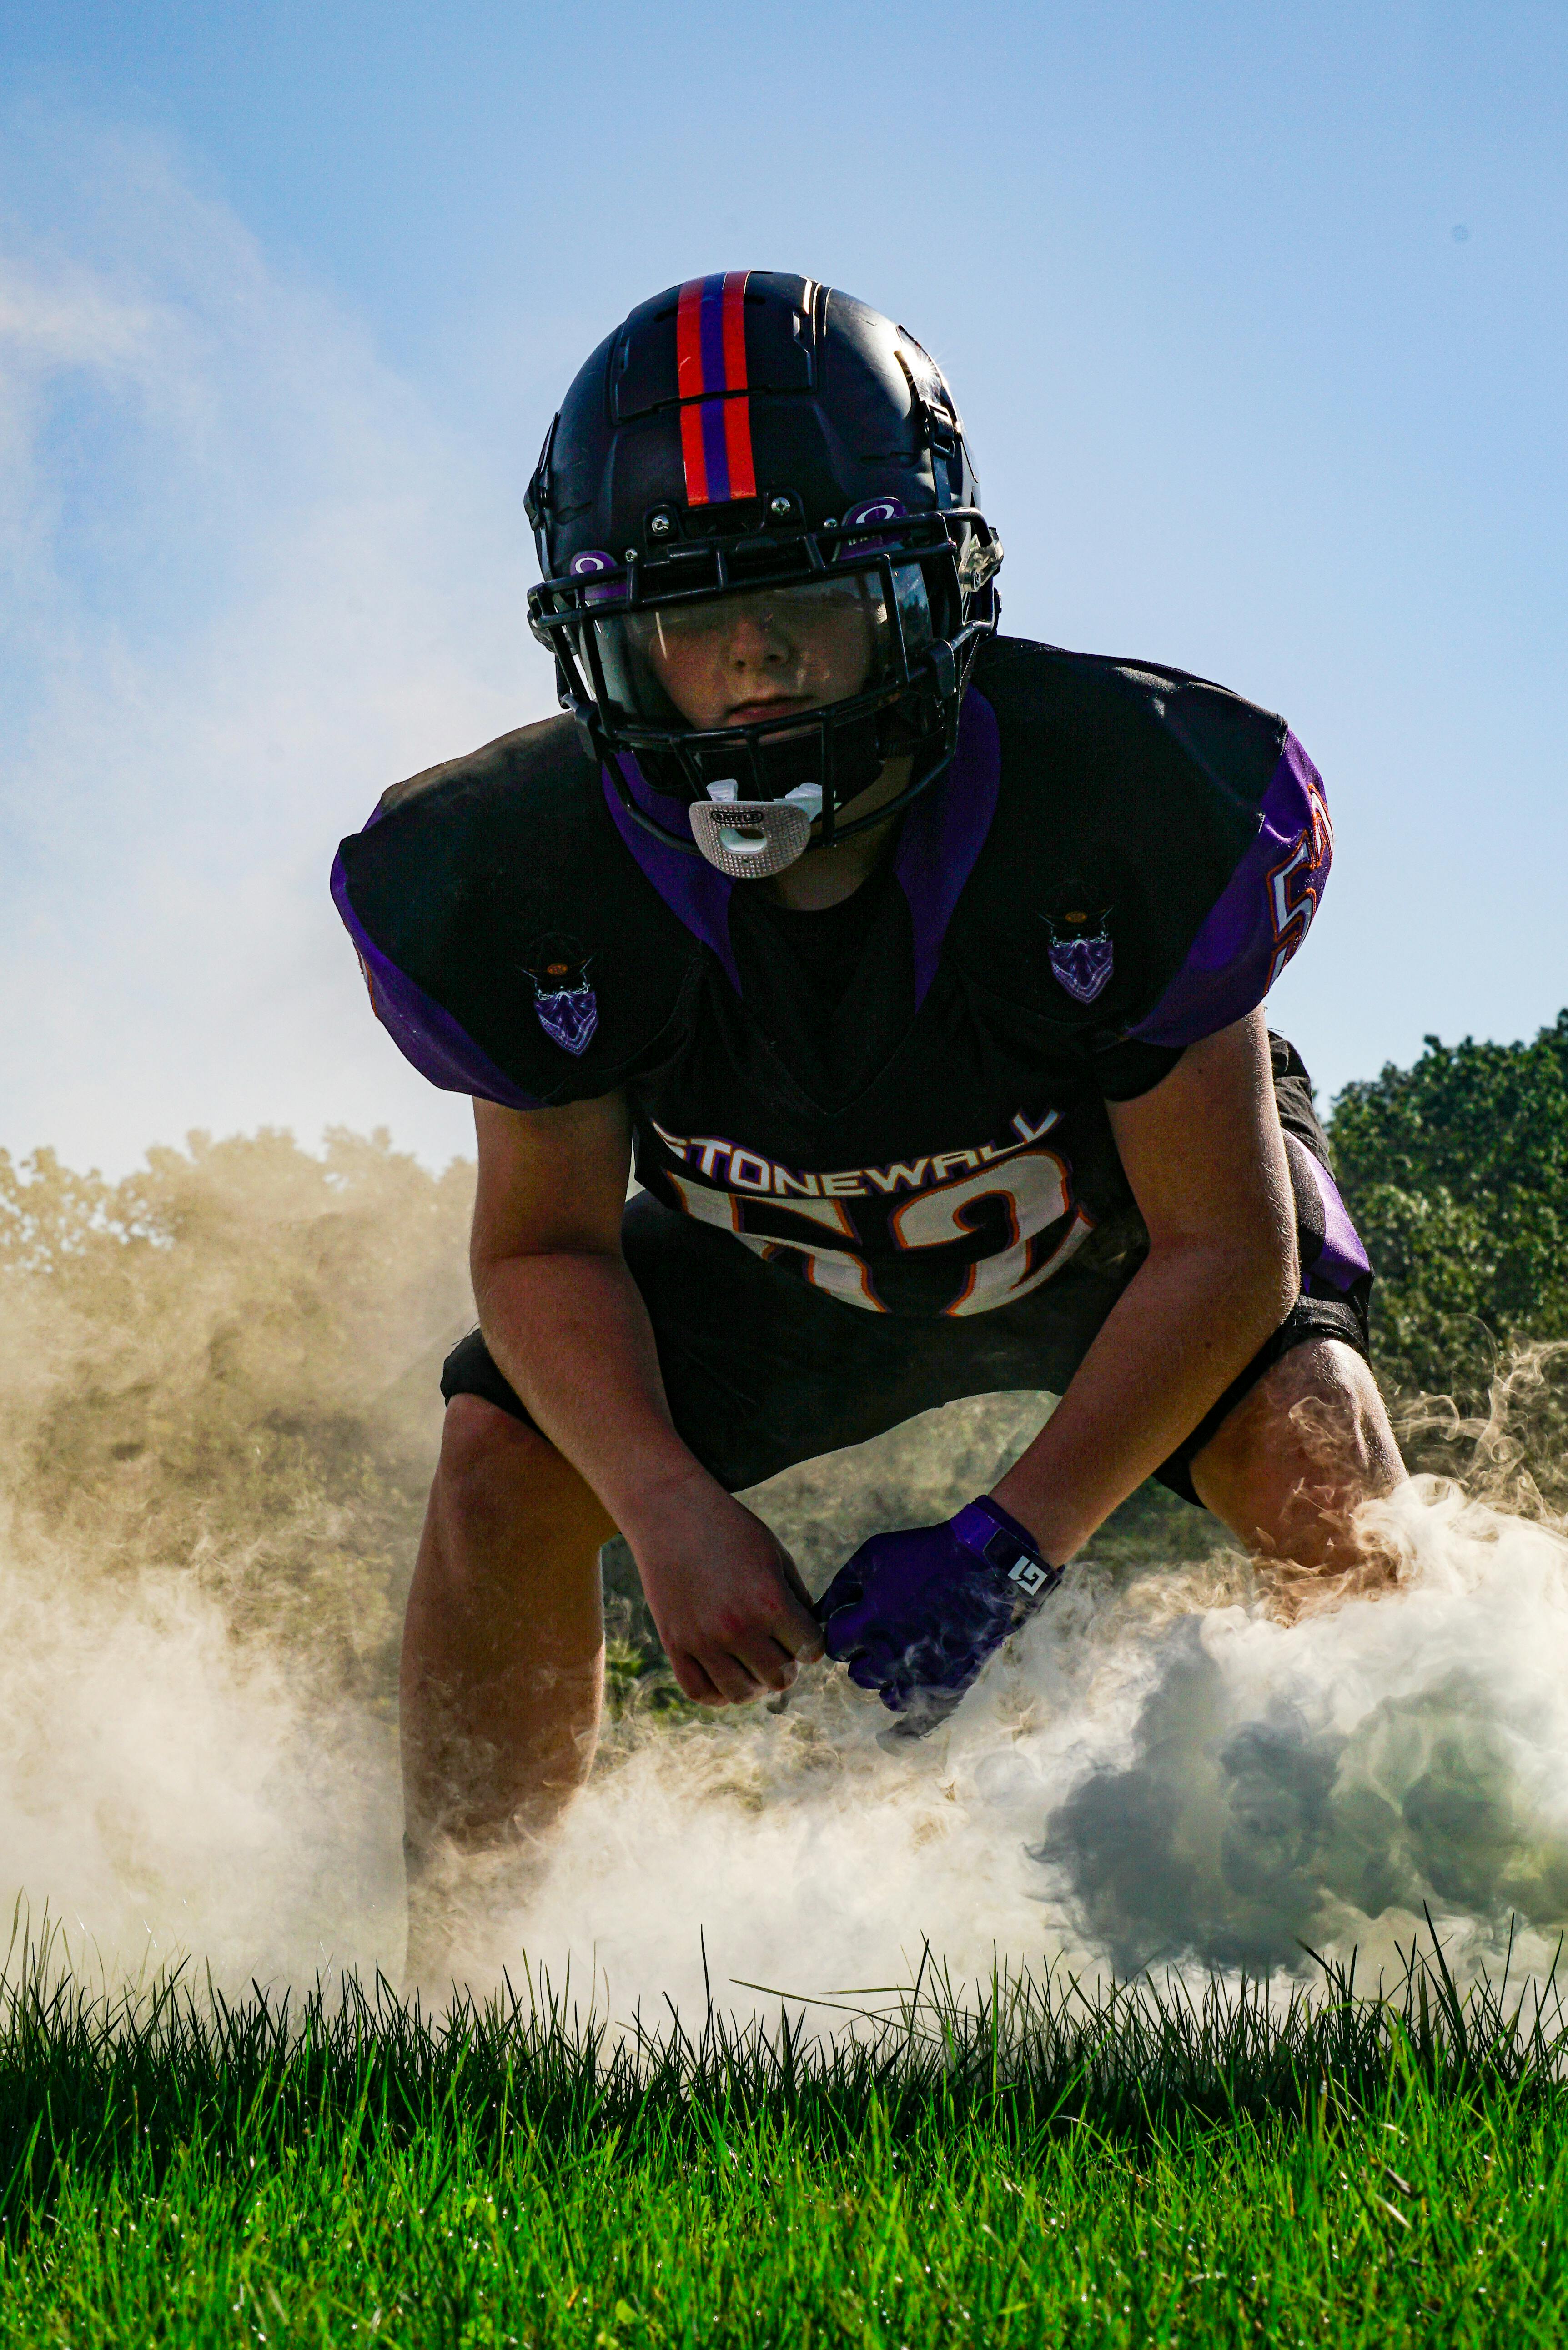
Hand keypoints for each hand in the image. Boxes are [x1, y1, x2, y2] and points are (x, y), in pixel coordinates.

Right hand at [627, 1472, 823, 1704]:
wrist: (669, 1511)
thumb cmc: (728, 1528)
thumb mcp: (775, 1554)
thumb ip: (796, 1598)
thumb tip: (807, 1637)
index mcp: (770, 1602)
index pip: (810, 1650)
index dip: (810, 1642)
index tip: (800, 1631)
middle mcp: (738, 1628)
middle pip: (780, 1678)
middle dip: (785, 1663)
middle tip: (776, 1645)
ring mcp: (703, 1641)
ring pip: (743, 1693)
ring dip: (754, 1682)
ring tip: (752, 1661)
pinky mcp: (674, 1645)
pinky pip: (701, 1692)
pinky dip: (718, 1691)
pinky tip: (725, 1672)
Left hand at [816, 1496, 1060, 1734]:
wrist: (984, 1562)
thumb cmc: (924, 1553)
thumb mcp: (873, 1556)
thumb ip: (840, 1587)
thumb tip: (819, 1613)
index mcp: (867, 1624)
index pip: (834, 1646)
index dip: (842, 1631)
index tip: (856, 1619)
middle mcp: (890, 1655)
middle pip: (858, 1674)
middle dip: (864, 1655)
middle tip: (883, 1632)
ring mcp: (922, 1673)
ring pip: (887, 1694)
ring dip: (888, 1676)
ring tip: (903, 1651)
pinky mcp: (949, 1682)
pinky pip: (919, 1712)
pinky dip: (912, 1701)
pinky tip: (911, 1689)